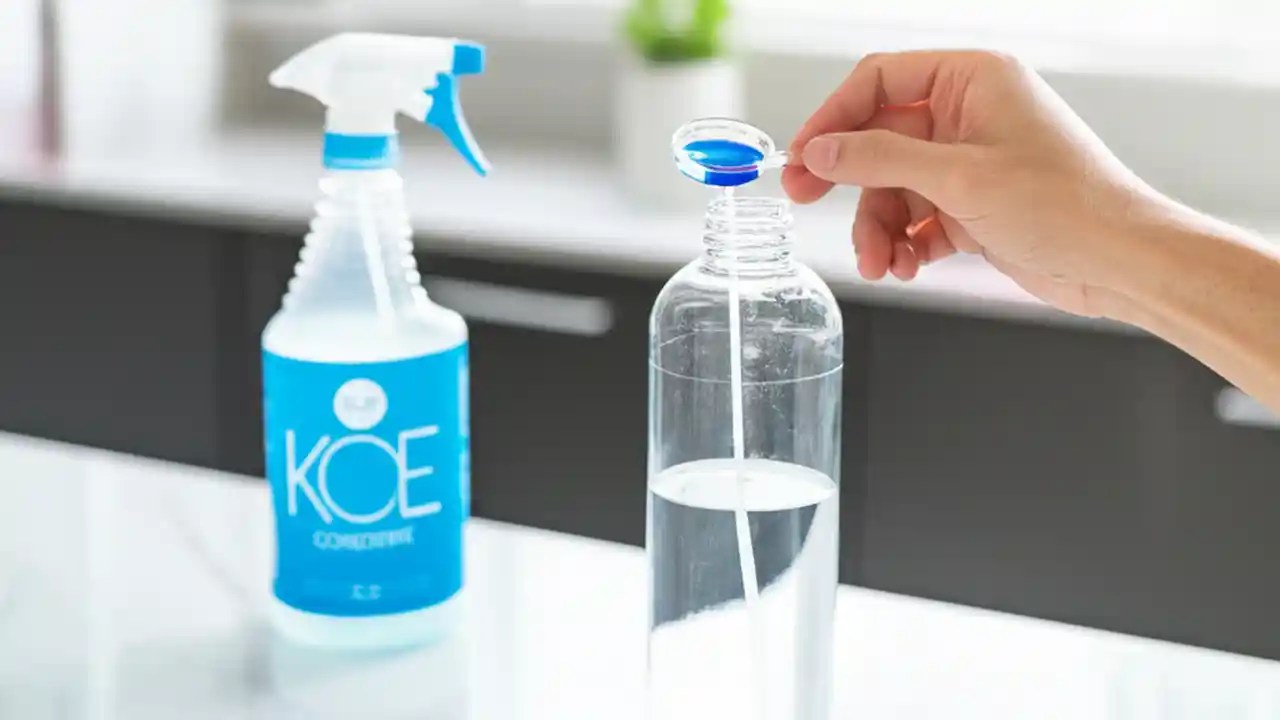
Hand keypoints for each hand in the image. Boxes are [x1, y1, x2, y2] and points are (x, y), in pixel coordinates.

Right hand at [782, 50, 1167, 317]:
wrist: (1120, 262)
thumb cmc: (1066, 205)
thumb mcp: (960, 177)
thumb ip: (881, 159)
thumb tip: (821, 150)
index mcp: (973, 80)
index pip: (880, 80)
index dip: (834, 117)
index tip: (802, 155)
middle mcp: (969, 115)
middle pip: (879, 140)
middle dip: (848, 182)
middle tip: (803, 201)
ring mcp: (970, 163)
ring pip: (893, 188)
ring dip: (877, 228)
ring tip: (879, 263)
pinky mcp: (973, 206)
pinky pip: (916, 219)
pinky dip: (904, 244)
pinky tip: (905, 266)